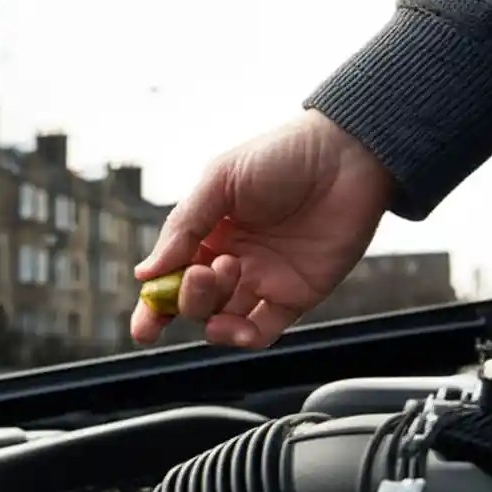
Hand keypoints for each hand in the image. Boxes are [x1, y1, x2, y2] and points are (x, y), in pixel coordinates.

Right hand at [131, 109, 395, 348]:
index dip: (153, 306)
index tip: (143, 328)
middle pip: (194, 304)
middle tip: (202, 270)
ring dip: (213, 316)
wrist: (348, 153)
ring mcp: (263, 280)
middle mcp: (230, 261)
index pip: (171, 278)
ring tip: (225, 276)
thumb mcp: (220, 180)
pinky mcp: (297, 294)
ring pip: (224, 321)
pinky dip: (246, 338)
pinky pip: (265, 330)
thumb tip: (146, 273)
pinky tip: (240, 329)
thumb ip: (184, 227)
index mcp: (206, 235)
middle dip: (188, 297)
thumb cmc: (281, 155)